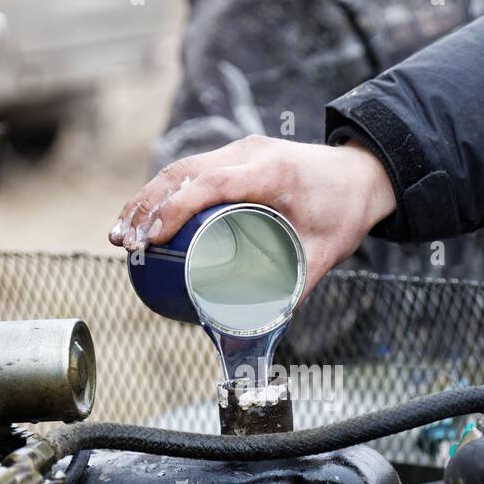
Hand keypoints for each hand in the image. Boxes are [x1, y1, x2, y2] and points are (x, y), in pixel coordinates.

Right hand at [109, 135, 396, 294]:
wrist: (363, 172)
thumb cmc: (345, 212)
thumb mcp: (325, 254)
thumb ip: (293, 290)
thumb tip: (257, 333)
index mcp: (271, 172)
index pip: (210, 184)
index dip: (174, 209)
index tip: (149, 239)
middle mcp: (249, 153)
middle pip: (183, 173)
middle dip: (145, 207)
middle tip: (124, 244)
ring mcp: (239, 150)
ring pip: (180, 168)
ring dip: (146, 199)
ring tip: (121, 236)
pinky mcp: (234, 155)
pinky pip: (191, 170)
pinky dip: (163, 193)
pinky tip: (143, 221)